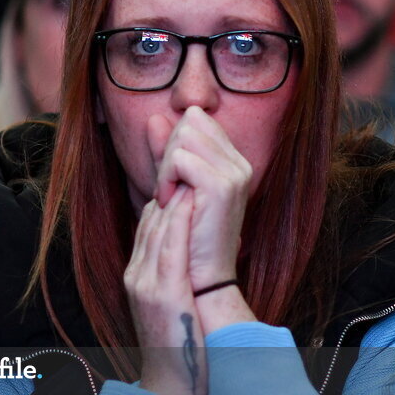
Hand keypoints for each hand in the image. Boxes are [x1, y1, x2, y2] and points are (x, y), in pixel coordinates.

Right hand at [124, 186, 206, 394]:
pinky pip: (168, 249)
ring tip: (188, 173)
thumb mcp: (172, 300)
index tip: (181, 178)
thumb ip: (174, 272)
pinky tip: (188, 202)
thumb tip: (190, 248)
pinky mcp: (161, 294)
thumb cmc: (180, 343)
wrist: (175, 384)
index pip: (147, 226)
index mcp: (137, 276)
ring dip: (172, 198)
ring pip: (156, 229)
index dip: (163, 198)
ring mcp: (145, 284)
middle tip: (184, 163)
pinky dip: (177, 222)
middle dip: (165, 190)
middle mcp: (136, 276)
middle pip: (149, 222)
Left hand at [149, 106, 251, 289]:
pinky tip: (166, 202)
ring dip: (164, 167)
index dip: (173, 141)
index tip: (168, 175)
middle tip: (165, 189)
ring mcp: (235, 174)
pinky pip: (180, 160)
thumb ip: (166, 152)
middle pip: (191, 122)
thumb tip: (155, 118)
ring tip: (166, 198)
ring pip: (184, 136)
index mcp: (232, 160)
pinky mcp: (222, 187)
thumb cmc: (184, 235)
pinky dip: (165, 179)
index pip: (198, 119)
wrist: (198, 276)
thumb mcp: (173, 186)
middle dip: (167, 151)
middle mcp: (239, 163)